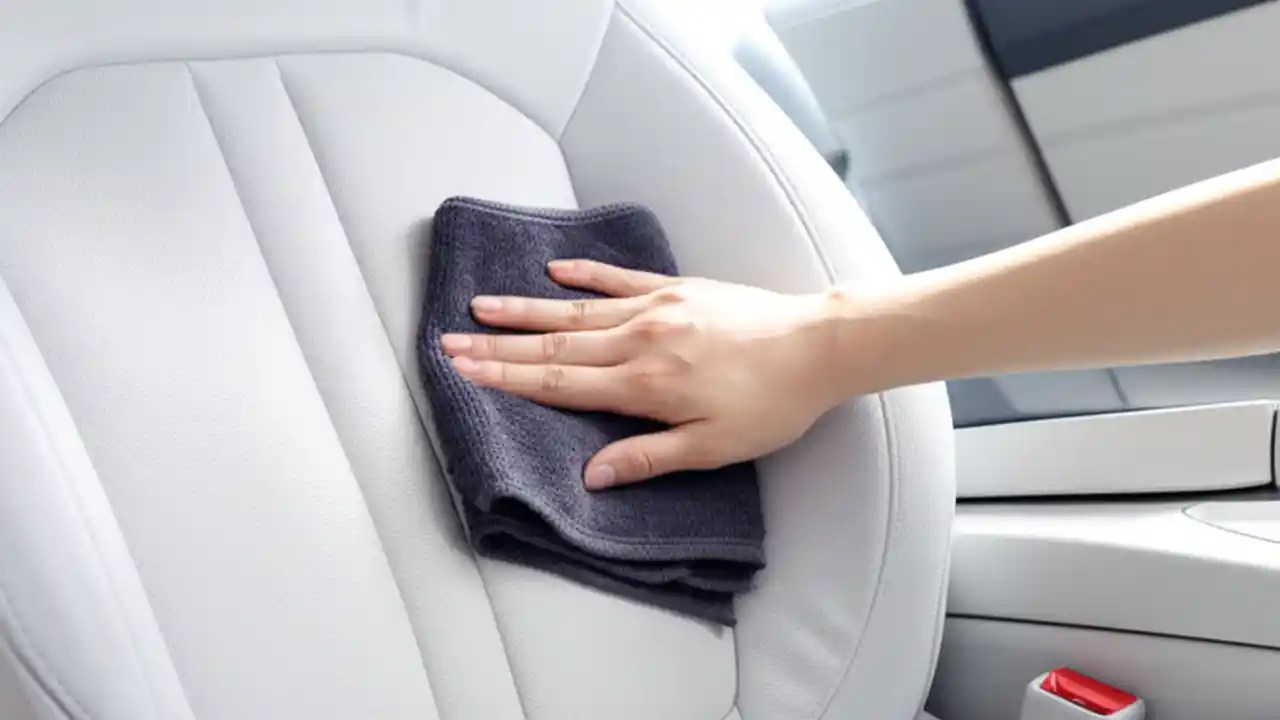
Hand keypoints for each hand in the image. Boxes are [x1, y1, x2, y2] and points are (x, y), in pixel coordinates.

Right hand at [440, 259, 846, 488]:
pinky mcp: (677, 289)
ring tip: (481, 306)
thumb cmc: (771, 404)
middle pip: (554, 346)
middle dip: (497, 346)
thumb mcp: (714, 447)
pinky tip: (555, 272)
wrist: (817, 345)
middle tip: (448, 341)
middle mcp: (639, 340)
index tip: (462, 370)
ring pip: (576, 311)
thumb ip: (648, 457)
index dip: (505, 379)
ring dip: (525, 311)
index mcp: (643, 385)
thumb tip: (590, 474)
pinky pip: (619, 280)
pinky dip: (584, 276)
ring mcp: (656, 308)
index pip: (558, 382)